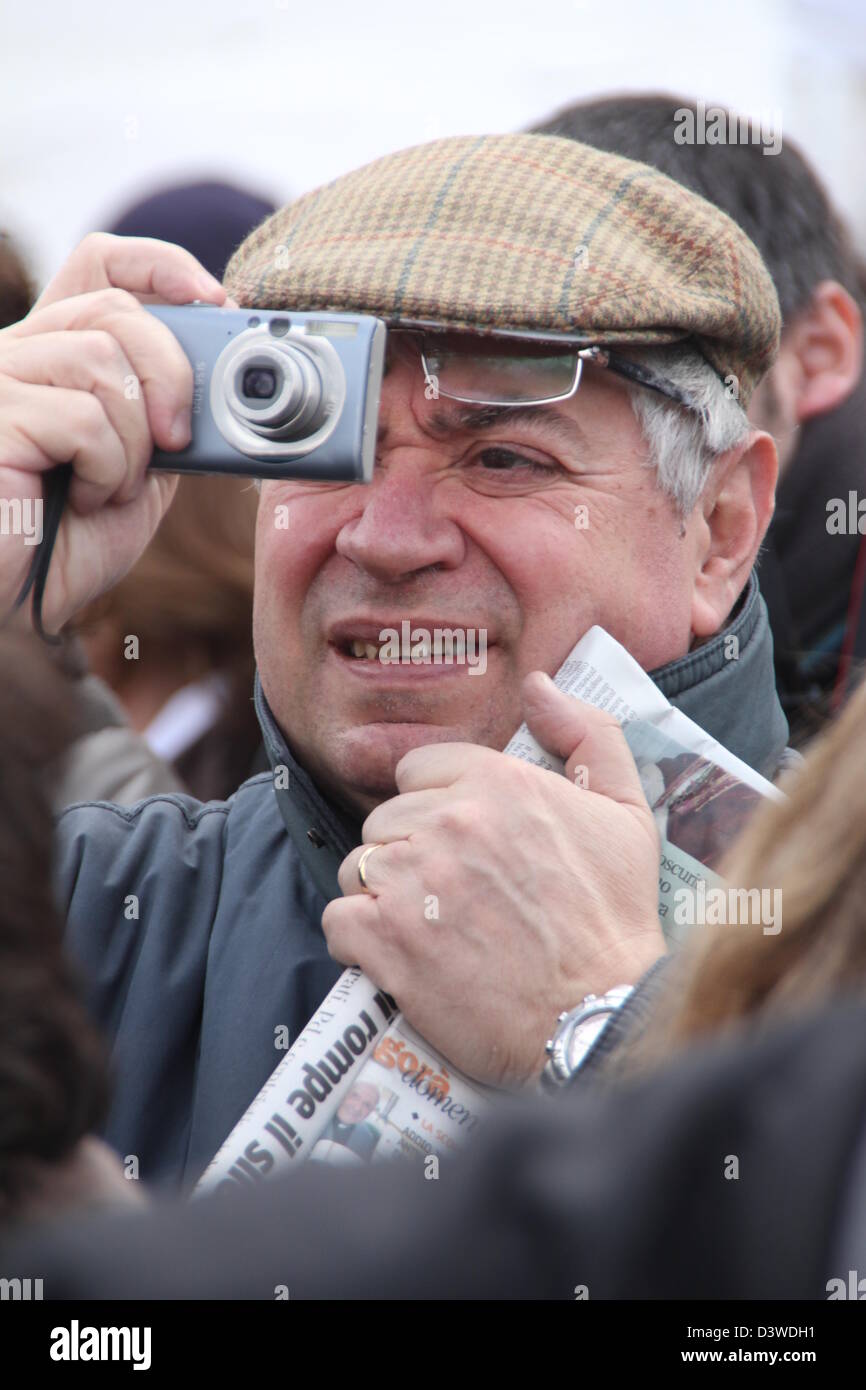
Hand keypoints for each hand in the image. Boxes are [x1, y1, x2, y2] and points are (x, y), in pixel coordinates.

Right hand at [0, 232, 228, 634]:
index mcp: (54, 356)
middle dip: (170, 374)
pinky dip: (106, 468)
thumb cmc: (63, 547)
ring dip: (132, 438)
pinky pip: (79, 418)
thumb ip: (162, 418)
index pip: (99, 262)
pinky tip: (84, 501)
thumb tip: (216, 381)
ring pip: (99, 361)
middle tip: (177, 439)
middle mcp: (17, 354)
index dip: (162, 267)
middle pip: (115, 308)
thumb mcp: (137, 473)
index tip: (214, 301)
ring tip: (111, 487)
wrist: (16, 611)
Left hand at [322, 672, 664, 1087]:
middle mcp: (449, 821)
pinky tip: (396, 956)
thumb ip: (586, 733)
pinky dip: (358, 941)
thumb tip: (538, 685)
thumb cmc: (614, 918)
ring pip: (357, 866)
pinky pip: (338, 920)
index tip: (459, 844)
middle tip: (447, 894)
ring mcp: (412, 880)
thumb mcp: (625, 812)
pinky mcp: (386, 940)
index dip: (434, 806)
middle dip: (408, 852)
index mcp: (498, 781)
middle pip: (384, 820)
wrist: (599, 1015)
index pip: (417, 770)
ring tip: (425, 926)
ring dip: (380, 895)